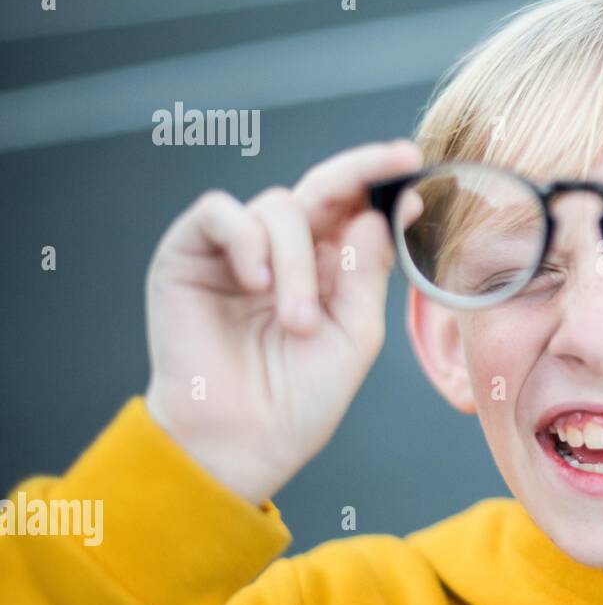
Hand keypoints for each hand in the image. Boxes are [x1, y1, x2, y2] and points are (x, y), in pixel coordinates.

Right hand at [143, 140, 422, 503]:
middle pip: (321, 187)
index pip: (354, 208)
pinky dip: (246, 240)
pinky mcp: (188, 255)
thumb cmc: (299, 398)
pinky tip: (256, 283)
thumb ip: (366, 271)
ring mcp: (235, 250)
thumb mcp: (354, 333)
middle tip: (392, 164)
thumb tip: (378, 212)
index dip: (380, 180)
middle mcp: (283, 251)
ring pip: (279, 207)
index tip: (412, 161)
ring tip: (297, 322)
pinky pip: (220, 213)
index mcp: (326, 267)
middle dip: (359, 172)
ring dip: (296, 263)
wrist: (242, 443)